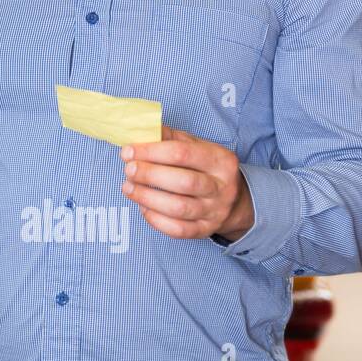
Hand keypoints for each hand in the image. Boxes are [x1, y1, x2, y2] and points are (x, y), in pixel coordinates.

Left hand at [119, 125, 254, 241]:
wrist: (234, 201)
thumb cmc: (206, 168)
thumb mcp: (196, 146)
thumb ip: (170, 138)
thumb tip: (141, 130)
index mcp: (220, 160)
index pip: (182, 153)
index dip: (151, 152)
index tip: (128, 152)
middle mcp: (222, 187)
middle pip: (184, 182)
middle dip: (150, 175)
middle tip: (128, 170)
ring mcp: (215, 211)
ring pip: (179, 208)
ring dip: (148, 198)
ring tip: (128, 188)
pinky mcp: (205, 230)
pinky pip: (178, 229)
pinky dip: (156, 220)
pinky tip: (143, 207)